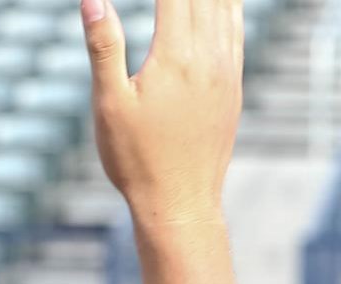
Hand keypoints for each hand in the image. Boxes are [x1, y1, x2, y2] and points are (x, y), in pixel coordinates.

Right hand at [81, 0, 242, 226]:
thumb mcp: (109, 103)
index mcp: (178, 57)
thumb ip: (103, 46)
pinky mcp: (234, 88)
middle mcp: (212, 60)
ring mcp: (228, 74)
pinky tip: (226, 1)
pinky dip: (231, 6)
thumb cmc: (137, 159)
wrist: (182, 205)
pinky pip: (237, 32)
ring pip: (229, 9)